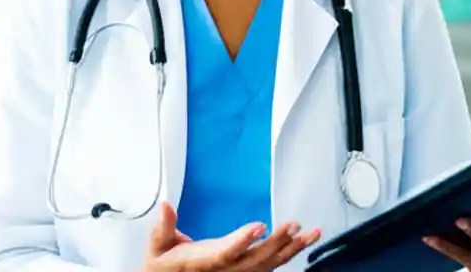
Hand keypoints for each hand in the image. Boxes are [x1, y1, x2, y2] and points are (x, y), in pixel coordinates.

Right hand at [140, 201, 321, 271]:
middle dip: (276, 243)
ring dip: (292, 249)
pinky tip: (303, 242)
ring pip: (268, 264)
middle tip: (294, 225)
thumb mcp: (158, 245)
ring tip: (312, 233)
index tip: (259, 226)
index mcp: (203, 261)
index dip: (242, 240)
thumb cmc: (164, 264)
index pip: (225, 253)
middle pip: (254, 260)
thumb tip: (166, 205)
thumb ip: (165, 226)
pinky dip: (289, 254)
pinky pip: (271, 266)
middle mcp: (225, 270)